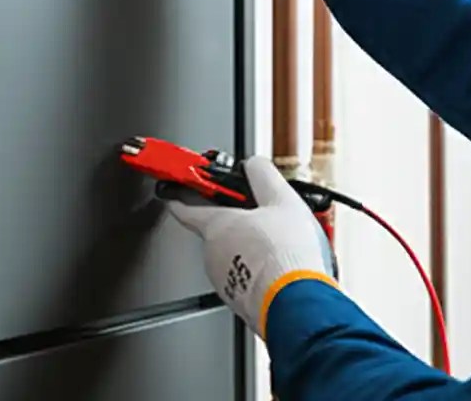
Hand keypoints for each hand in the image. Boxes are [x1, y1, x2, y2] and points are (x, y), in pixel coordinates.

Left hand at [160, 156, 336, 337]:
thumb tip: (254, 164)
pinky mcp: (240, 301)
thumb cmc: (287, 258)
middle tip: (267, 219)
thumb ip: (263, 175)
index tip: (172, 192)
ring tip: (283, 248)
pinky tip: (283, 269)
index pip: (185, 207)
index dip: (179, 196)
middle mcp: (213, 255)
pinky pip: (246, 279)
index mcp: (217, 227)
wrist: (298, 305)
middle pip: (220, 231)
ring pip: (234, 256)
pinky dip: (261, 272)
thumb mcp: (283, 200)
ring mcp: (225, 281)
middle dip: (241, 224)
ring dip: (253, 249)